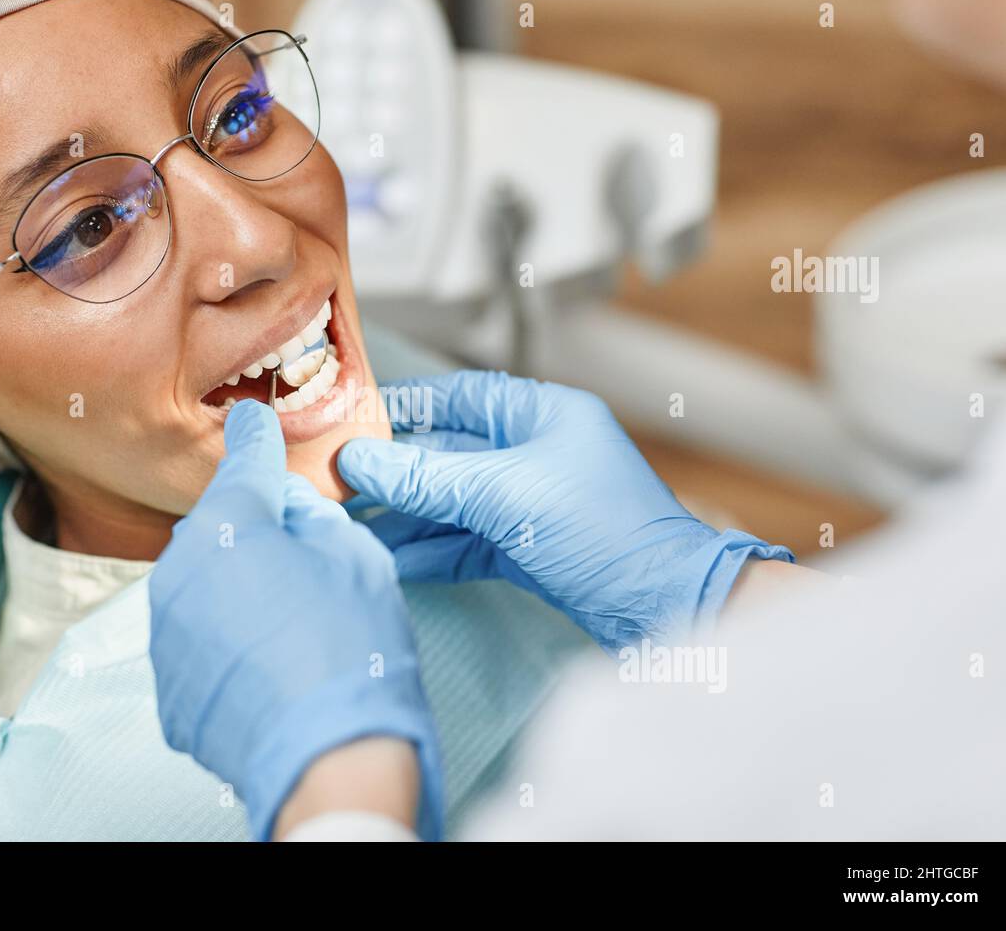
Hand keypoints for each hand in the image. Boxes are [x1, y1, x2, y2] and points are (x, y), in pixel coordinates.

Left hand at [148, 400, 443, 840]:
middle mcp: (182, 567)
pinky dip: (224, 640)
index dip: (253, 438)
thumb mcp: (353, 556)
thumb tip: (287, 505)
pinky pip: (197, 639)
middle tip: (299, 556)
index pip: (244, 462)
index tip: (250, 421)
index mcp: (231, 523)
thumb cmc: (351, 649)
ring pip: (203, 585)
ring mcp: (168, 628)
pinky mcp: (168, 679)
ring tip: (289, 623)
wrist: (327, 753)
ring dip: (236, 589)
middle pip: (219, 529)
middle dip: (251, 532)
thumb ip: (312, 516)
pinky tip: (267, 661)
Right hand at [338, 371, 793, 650]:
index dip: (406, 406)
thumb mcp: (507, 495)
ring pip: (453, 503)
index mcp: (543, 416)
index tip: (352, 418)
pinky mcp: (530, 550)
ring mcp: (532, 504)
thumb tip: (359, 460)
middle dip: (394, 472)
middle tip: (336, 483)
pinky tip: (392, 559)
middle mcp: (536, 453)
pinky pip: (467, 542)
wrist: (669, 608)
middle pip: (449, 454)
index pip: (460, 397)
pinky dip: (431, 551)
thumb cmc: (608, 533)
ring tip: (351, 526)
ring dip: (405, 516)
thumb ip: (429, 478)